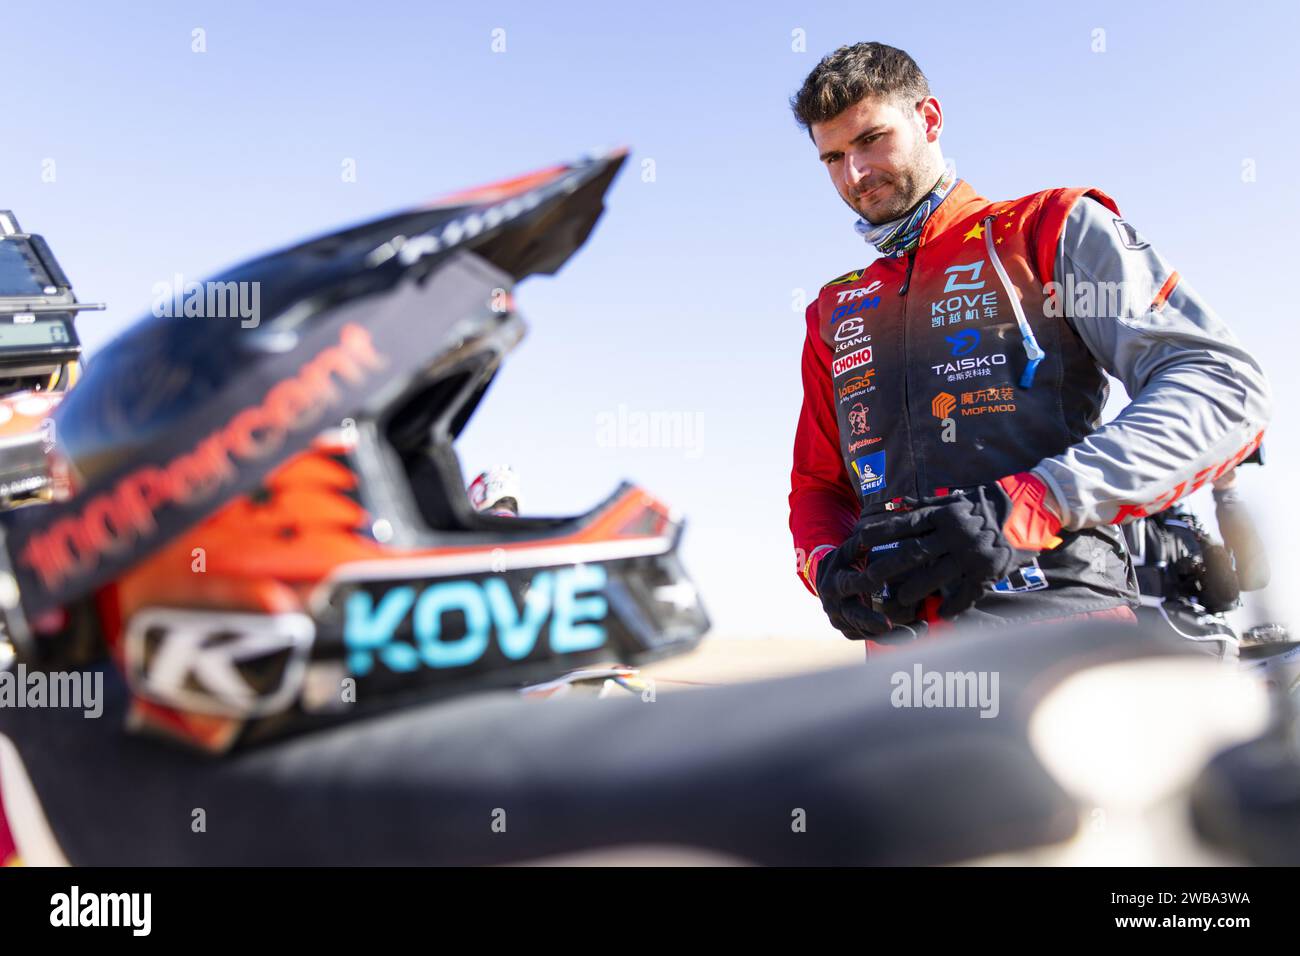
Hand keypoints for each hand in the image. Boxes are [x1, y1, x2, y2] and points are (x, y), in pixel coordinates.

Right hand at [814, 509, 929, 640]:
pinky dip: (892, 638)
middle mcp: (834, 605)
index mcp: (833, 582)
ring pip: (865, 632)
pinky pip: (871, 638)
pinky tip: (915, 633)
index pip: (849, 584)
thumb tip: (867, 534)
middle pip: (854, 616)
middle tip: (890, 626)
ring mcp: (841, 621)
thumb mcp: (849, 550)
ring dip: (892, 634)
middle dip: (872, 621)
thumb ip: (858, 543)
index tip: (879, 583)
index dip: (863, 583)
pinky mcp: (850, 631)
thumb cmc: (846, 561)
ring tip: (920, 629)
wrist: (829, 580)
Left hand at [862, 473, 1063, 618]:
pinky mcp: (986, 573)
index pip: (905, 526)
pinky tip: (939, 614)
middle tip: (868, 580)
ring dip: (914, 590)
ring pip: (935, 577)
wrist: (1023, 513)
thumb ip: (922, 506)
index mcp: (943, 516)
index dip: (881, 534)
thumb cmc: (979, 507)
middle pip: (914, 554)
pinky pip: (964, 593)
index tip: (859, 541)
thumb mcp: (951, 501)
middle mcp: (954, 535)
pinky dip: (951, 606)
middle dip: (889, 568)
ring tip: (899, 601)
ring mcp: (970, 556)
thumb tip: (894, 504)